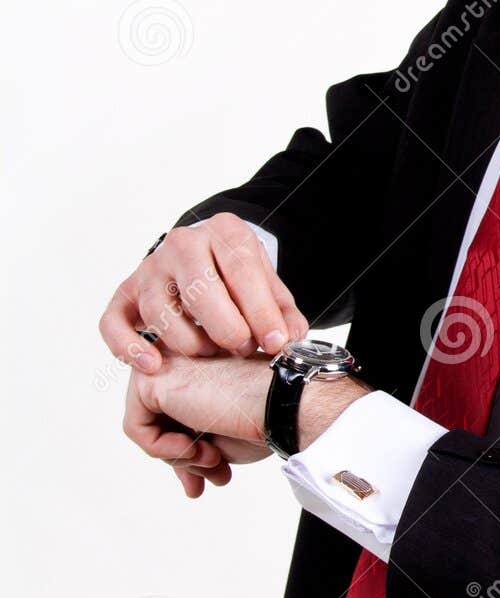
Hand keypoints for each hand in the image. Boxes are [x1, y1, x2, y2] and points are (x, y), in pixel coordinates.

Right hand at [100, 214, 308, 373]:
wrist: (208, 256)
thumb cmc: (239, 277)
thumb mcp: (268, 285)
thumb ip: (281, 311)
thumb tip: (288, 338)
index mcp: (223, 232)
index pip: (241, 269)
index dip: (260, 311)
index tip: (275, 342)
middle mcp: (182, 244)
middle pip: (198, 288)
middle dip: (225, 327)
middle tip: (242, 348)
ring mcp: (150, 268)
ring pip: (159, 310)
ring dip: (188, 342)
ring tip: (211, 354)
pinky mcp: (125, 292)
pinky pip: (114, 321)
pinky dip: (128, 347)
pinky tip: (152, 365)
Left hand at [125, 352, 273, 498]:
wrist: (282, 403)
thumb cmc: (267, 415)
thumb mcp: (226, 438)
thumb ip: (199, 447)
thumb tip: (188, 479)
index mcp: (200, 364)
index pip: (178, 412)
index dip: (192, 450)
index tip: (215, 471)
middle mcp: (179, 356)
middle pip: (161, 419)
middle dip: (183, 459)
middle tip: (208, 480)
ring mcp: (162, 363)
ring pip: (147, 424)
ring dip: (180, 456)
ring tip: (213, 459)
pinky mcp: (150, 377)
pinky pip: (135, 428)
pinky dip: (163, 450)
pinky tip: (196, 447)